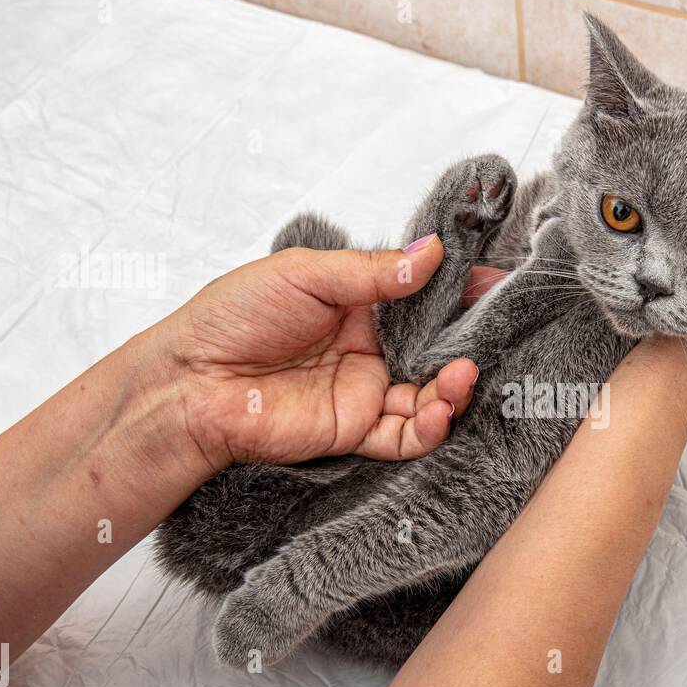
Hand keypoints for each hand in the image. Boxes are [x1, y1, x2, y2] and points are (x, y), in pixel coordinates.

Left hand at [149, 237, 478, 469]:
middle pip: (437, 347)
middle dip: (470, 341)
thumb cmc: (232, 317)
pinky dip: (432, 426)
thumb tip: (433, 251)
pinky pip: (406, 435)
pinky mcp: (354, 430)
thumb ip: (373, 271)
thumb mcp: (306, 275)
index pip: (423, 296)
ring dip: (455, 388)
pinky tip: (440, 409)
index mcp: (358, 303)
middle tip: (497, 330)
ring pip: (431, 394)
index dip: (460, 291)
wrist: (190, 381)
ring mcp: (365, 390)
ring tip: (464, 374)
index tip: (494, 282)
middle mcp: (369, 347)